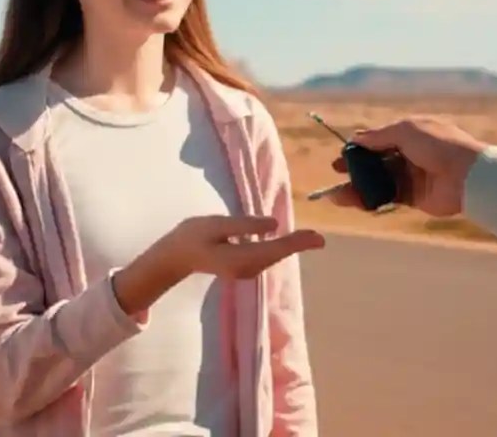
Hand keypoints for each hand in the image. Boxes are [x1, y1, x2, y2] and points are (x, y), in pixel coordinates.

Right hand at [113, 215, 324, 314]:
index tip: (317, 239)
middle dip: (296, 245)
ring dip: (290, 247)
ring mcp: (245, 272)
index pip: (273, 249)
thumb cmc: (192, 237)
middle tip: (319, 238)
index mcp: (239, 258)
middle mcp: (246, 269)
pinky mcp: (244, 268)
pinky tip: (288, 242)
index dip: (296, 243)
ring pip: (272, 257)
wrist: (176, 257)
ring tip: (310, 238)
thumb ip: (244, 225)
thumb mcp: (215, 225)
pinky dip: (278, 249)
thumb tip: (273, 225)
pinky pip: (266, 257)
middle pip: (276, 255)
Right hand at [311, 115, 487, 218]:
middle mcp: (410, 154)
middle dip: (356, 165)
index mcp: (411, 134)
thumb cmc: (439, 145)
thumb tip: (356, 138)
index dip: (361, 145)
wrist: (468, 176)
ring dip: (358, 185)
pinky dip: (369, 200)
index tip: (343, 152)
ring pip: (379, 180)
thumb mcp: (406, 130)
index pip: (381, 138)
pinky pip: (387, 198)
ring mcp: (412, 176)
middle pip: (377, 160)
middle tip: (336, 170)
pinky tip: (353, 201)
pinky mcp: (413, 197)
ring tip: (336, 193)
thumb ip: (379, 136)